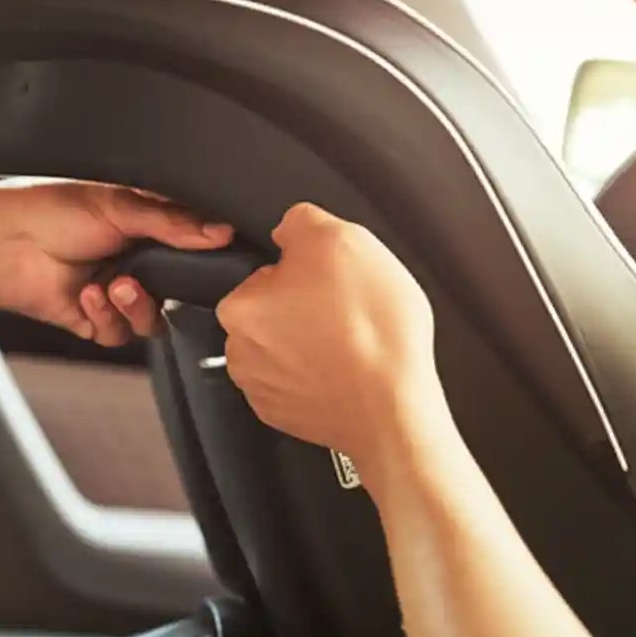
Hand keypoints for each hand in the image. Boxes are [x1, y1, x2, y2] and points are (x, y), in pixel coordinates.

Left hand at [0, 181, 232, 345]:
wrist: (5, 244)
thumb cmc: (52, 212)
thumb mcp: (123, 206)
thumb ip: (175, 222)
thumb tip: (221, 230)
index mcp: (146, 232)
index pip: (191, 251)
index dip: (201, 259)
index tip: (208, 257)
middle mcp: (136, 265)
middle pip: (177, 293)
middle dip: (167, 289)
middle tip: (148, 275)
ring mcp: (116, 296)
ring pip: (151, 320)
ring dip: (135, 306)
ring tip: (116, 286)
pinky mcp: (95, 322)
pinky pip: (119, 334)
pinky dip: (106, 317)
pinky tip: (89, 296)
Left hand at [217, 203, 442, 464]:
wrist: (394, 409)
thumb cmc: (372, 333)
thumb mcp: (342, 239)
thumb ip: (301, 221)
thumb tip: (290, 227)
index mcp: (240, 306)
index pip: (268, 270)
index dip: (308, 270)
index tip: (334, 282)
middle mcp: (241, 351)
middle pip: (277, 310)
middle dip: (310, 306)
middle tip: (349, 309)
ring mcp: (266, 388)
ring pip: (291, 347)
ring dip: (317, 340)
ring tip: (355, 341)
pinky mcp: (290, 415)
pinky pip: (304, 381)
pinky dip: (325, 373)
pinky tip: (352, 367)